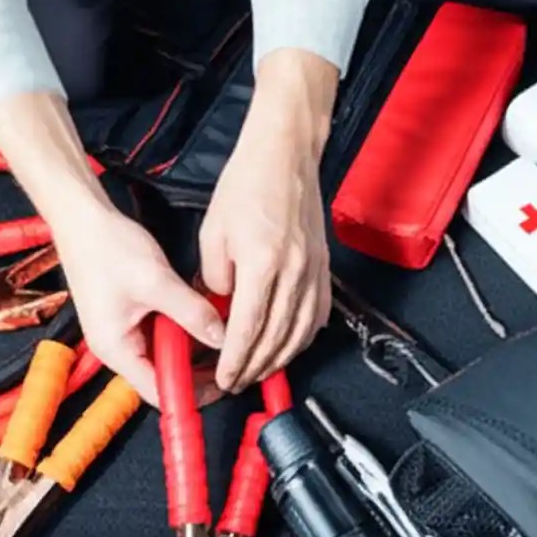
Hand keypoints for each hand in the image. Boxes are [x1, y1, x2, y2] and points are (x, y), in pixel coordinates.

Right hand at [59, 207, 226, 406]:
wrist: (82, 217)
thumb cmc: (108, 248)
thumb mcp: (156, 282)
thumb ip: (191, 313)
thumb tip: (225, 339)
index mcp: (117, 350)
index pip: (158, 392)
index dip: (193, 394)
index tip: (226, 384)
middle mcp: (118, 349)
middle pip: (163, 376)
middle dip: (198, 372)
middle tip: (234, 360)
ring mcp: (123, 332)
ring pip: (165, 354)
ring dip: (193, 349)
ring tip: (225, 340)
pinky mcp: (130, 316)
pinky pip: (161, 333)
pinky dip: (183, 330)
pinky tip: (205, 319)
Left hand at [200, 50, 338, 392]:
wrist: (285, 154)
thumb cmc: (246, 185)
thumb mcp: (213, 233)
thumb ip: (213, 277)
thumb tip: (217, 310)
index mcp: (263, 263)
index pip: (249, 327)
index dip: (236, 359)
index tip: (225, 376)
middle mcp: (294, 272)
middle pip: (277, 337)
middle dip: (256, 367)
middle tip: (237, 381)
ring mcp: (314, 270)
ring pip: (301, 331)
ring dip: (281, 358)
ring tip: (260, 371)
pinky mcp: (324, 266)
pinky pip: (318, 313)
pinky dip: (304, 336)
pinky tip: (290, 345)